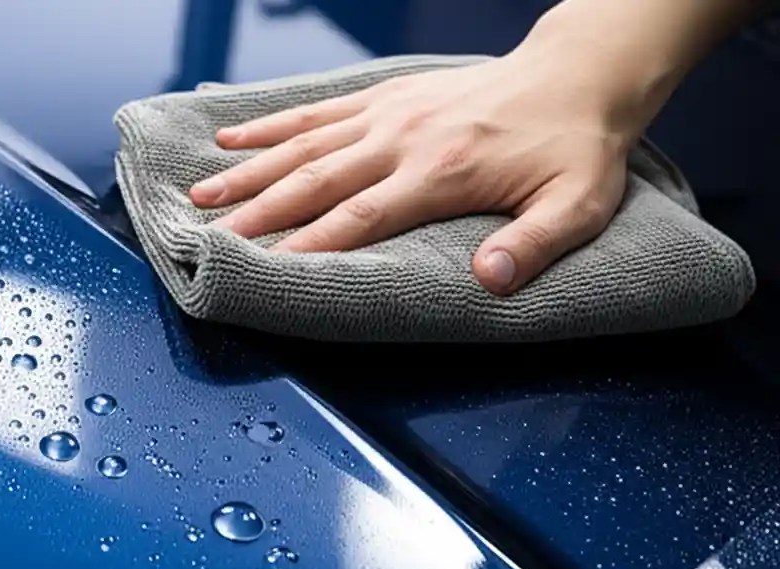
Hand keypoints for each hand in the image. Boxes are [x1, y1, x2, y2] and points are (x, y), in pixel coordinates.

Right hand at [189, 51, 633, 294]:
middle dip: (258, 212)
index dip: (308, 245)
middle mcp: (402, 141)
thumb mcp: (577, 205)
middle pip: (315, 181)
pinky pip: (318, 110)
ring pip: (304, 144)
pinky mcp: (385, 97)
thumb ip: (534, 245)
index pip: (358, 217)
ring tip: (202, 196)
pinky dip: (272, 126)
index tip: (262, 266)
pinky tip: (232, 139)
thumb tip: (489, 281)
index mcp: (440, 173)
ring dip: (250, 172)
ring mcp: (388, 114)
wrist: (578, 75)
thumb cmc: (577, 148)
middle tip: (210, 237)